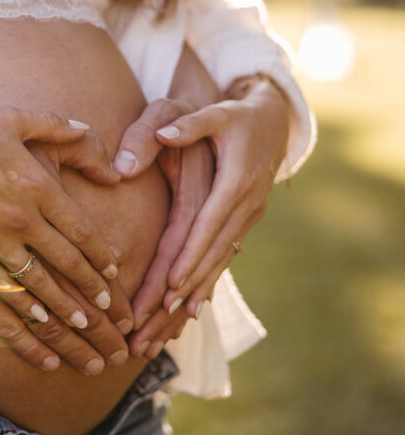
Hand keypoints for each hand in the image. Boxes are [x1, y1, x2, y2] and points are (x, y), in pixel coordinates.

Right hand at [0, 103, 121, 335]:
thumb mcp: (17, 118)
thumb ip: (62, 129)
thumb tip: (94, 140)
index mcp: (38, 188)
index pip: (82, 234)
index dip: (102, 259)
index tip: (114, 277)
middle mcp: (21, 224)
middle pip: (69, 271)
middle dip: (98, 301)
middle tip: (117, 323)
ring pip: (41, 297)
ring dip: (70, 325)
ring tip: (92, 344)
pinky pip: (2, 311)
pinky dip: (26, 337)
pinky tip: (45, 357)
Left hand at [153, 79, 288, 313]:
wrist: (273, 121)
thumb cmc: (235, 115)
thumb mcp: (215, 113)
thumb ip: (188, 124)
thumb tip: (164, 135)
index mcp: (237, 179)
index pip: (209, 225)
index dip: (191, 255)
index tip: (172, 282)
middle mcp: (247, 203)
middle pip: (214, 252)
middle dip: (189, 285)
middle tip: (161, 315)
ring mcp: (250, 215)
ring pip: (221, 259)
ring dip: (198, 290)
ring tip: (173, 321)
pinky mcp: (246, 220)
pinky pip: (226, 255)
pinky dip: (210, 279)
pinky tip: (194, 306)